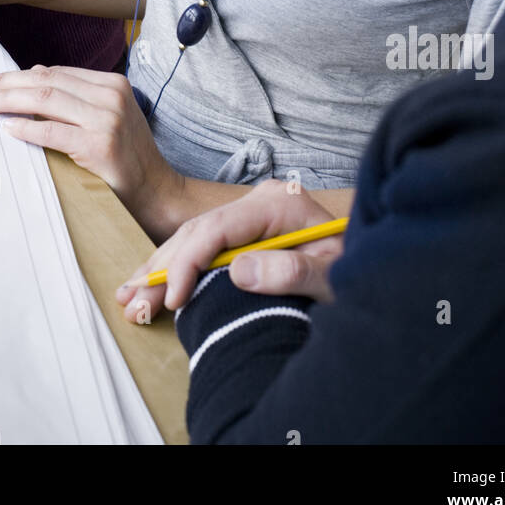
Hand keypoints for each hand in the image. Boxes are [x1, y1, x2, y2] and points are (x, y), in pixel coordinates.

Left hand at [0, 64, 185, 226]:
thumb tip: (35, 74)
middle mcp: (110, 95)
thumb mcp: (107, 116)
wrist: (157, 190)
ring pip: (45, 99)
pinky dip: (26, 128)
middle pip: (46, 81)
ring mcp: (106, 118)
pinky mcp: (99, 144)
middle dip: (6, 84)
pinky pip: (52, 132)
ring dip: (8, 101)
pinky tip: (7, 128)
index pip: (56, 72)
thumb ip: (76, 97)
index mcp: (112, 83)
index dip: (19, 75)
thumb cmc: (128, 156)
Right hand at [115, 178, 345, 323]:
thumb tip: (240, 271)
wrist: (377, 252)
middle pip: (197, 231)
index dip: (190, 262)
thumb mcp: (336, 271)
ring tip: (127, 297)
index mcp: (277, 205)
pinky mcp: (245, 232)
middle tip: (133, 301)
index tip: (174, 297)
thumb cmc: (360, 264)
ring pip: (192, 236)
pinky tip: (150, 284)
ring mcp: (249, 215)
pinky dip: (174, 267)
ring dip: (158, 269)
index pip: (219, 228)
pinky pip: (202, 245)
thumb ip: (293, 270)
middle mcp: (257, 203)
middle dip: (161, 268)